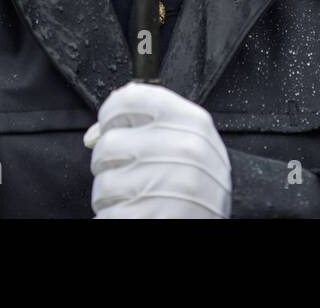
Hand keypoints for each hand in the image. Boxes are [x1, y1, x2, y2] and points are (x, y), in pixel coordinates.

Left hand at [83, 81, 230, 217]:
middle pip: (109, 143)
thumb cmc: (200, 181)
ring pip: (104, 182)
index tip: (111, 127)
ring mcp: (169, 185)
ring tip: (134, 197)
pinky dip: (113, 215)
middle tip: (126, 173)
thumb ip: (145, 125)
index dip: (110, 114)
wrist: (225, 220)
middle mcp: (184, 149)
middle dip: (108, 162)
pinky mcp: (152, 217)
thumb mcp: (189, 141)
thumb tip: (94, 135)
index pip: (129, 98)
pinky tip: (134, 212)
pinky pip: (108, 213)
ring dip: (110, 195)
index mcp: (192, 121)